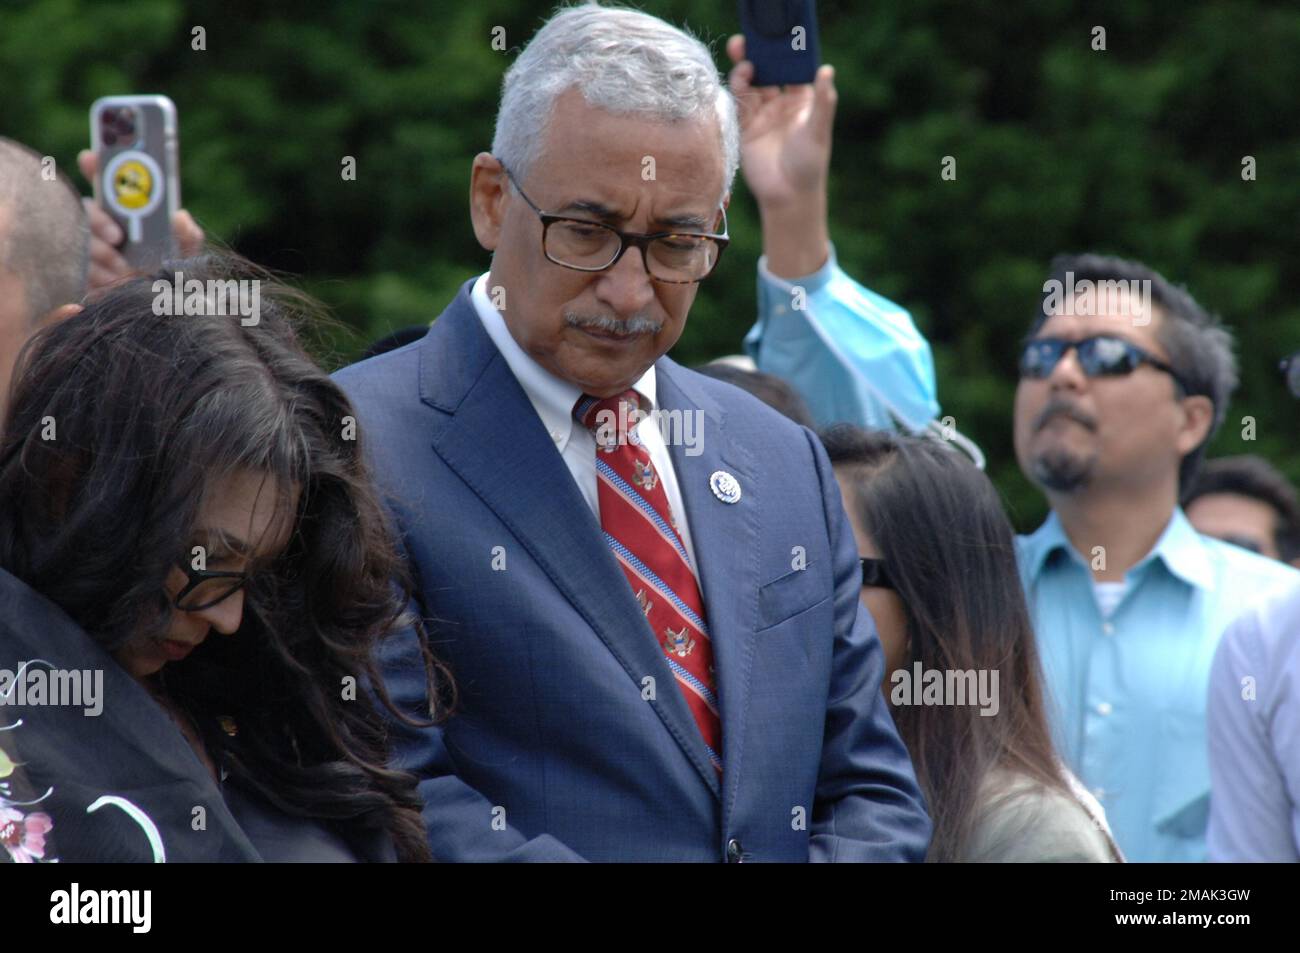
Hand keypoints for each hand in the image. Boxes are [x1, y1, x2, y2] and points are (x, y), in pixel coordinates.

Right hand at [77, 149, 204, 290]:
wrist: (165, 311)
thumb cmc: (174, 276)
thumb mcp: (186, 255)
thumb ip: (188, 235)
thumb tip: (179, 216)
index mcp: (126, 214)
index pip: (104, 183)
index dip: (94, 167)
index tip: (90, 157)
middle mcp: (103, 228)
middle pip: (86, 210)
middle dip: (99, 221)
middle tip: (117, 237)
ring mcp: (89, 249)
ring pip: (80, 239)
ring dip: (99, 252)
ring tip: (122, 270)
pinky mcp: (82, 274)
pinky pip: (77, 268)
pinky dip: (95, 274)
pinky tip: (112, 283)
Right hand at [726, 34, 836, 210]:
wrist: (788, 197)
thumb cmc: (809, 164)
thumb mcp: (818, 130)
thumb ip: (822, 101)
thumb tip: (827, 70)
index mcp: (799, 100)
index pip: (789, 69)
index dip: (781, 53)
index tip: (775, 38)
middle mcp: (778, 104)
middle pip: (765, 73)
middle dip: (756, 57)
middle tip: (747, 42)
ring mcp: (760, 116)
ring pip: (749, 86)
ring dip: (745, 73)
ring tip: (746, 65)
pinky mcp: (744, 129)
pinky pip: (738, 105)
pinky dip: (737, 92)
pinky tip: (740, 82)